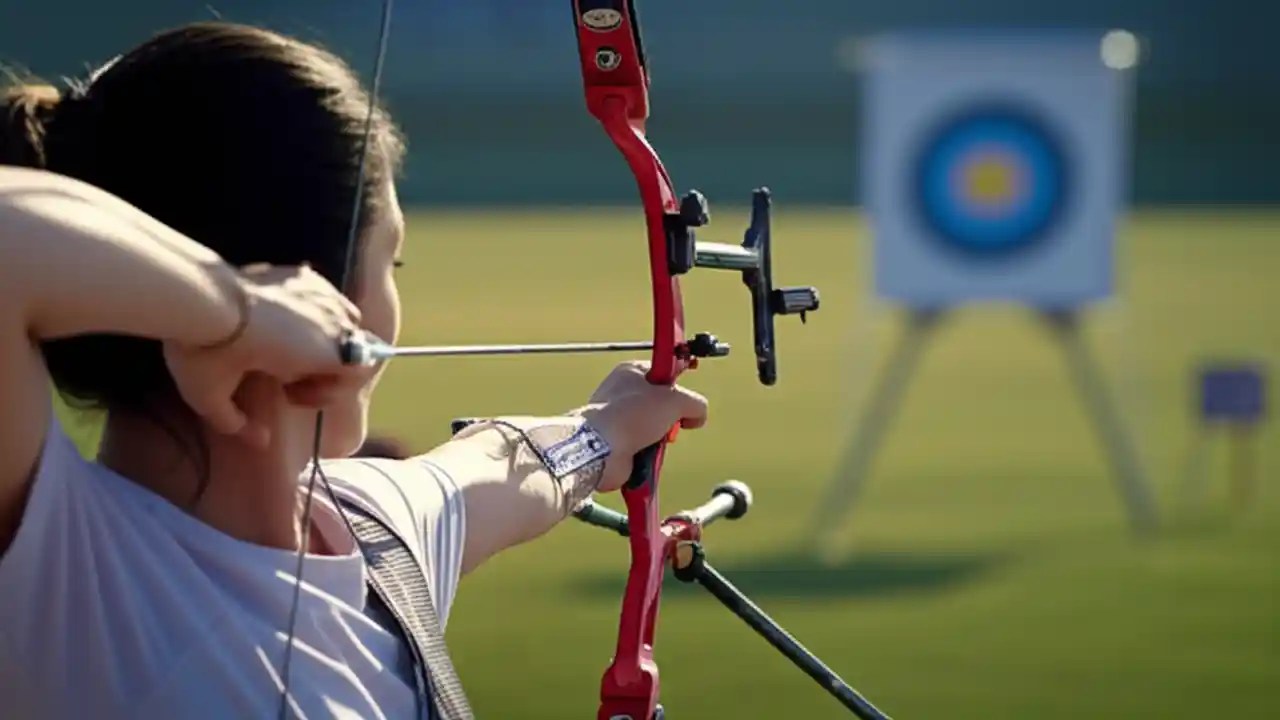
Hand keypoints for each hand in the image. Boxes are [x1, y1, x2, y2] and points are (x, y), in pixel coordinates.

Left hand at [163, 264, 365, 444]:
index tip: (290, 391)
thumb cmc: (209, 351)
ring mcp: (319, 293)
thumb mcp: (212, 398)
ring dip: (325, 335)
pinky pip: (325, 295)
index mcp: (323, 355)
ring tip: (289, 342)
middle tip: (284, 372)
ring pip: (345, 318)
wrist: (193, 295)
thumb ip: (239, 425)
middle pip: (353, 348)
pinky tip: (281, 315)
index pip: (357, 374)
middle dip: (326, 365)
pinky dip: (313, 308)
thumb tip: (261, 441)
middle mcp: (332, 322)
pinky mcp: (300, 273)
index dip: (328, 390)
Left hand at [570, 361, 708, 491]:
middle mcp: (624, 394)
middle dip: (672, 417)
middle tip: (671, 421)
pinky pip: (646, 450)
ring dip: (661, 439)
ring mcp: (620, 420)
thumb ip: (695, 403)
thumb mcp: (676, 400)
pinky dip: (650, 456)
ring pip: (656, 430)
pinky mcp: (619, 445)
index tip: (687, 391)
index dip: (678, 380)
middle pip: (663, 404)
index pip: (663, 370)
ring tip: (654, 440)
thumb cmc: (629, 415)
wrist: (602, 448)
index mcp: (632, 372)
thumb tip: (698, 415)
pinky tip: (645, 455)